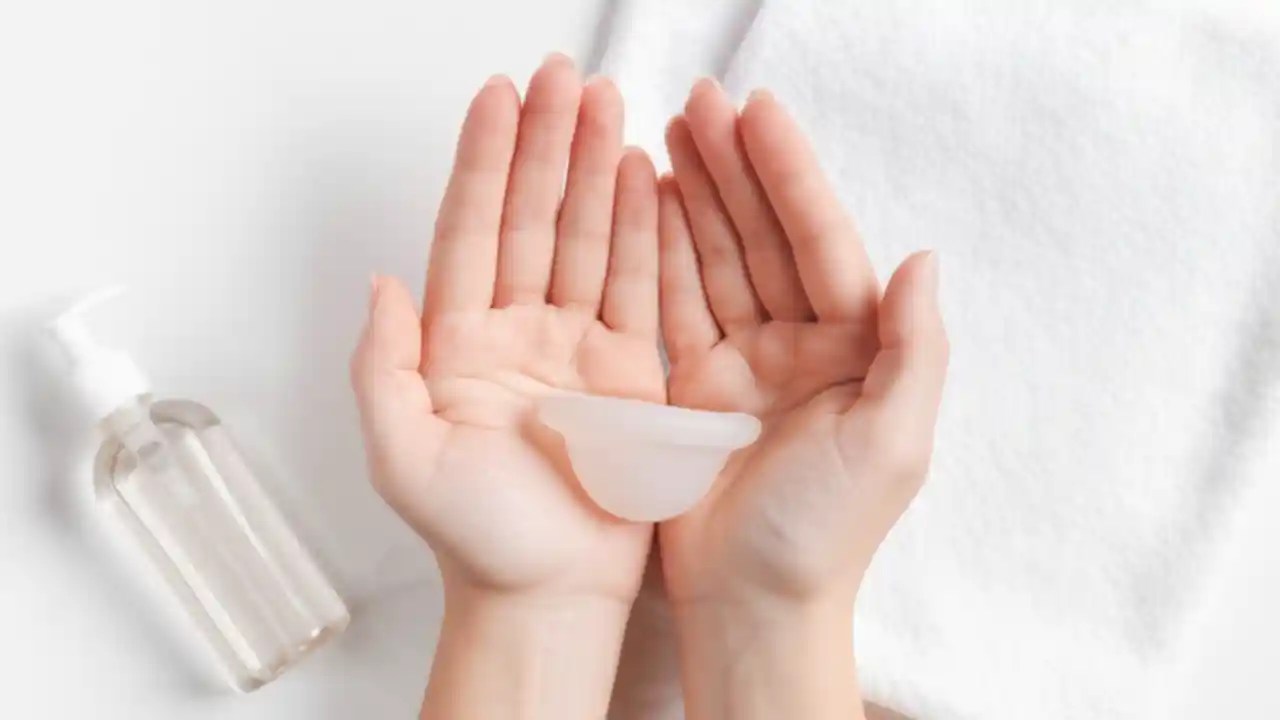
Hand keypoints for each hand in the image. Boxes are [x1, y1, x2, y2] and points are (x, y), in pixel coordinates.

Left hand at [350, 54, 663, 717]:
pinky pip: (639, 287)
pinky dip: (643, 232)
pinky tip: (643, 178)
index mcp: (458, 344)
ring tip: (605, 105)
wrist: (548, 597)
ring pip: (588, 240)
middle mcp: (518, 333)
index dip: (484, 162)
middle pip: (533, 219)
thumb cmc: (475, 539)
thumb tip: (383, 283)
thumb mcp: (400, 456)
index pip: (472, 230)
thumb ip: (379, 365)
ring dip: (594, 172)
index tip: (497, 97)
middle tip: (561, 79)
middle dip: (545, 145)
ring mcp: (578, 348)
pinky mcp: (631, 372)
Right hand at [657, 80, 948, 718]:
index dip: (790, 176)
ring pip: (715, 258)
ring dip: (694, 195)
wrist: (752, 605)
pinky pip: (674, 301)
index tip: (758, 115)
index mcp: (854, 349)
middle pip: (763, 237)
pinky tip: (644, 202)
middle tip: (699, 103)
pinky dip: (658, 251)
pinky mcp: (691, 383)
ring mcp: (742, 360)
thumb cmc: (825, 534)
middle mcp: (800, 344)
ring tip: (665, 133)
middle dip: (734, 168)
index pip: (819, 242)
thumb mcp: (894, 443)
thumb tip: (920, 258)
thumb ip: (915, 348)